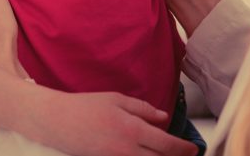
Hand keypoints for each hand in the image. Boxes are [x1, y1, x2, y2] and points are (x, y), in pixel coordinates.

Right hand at [23, 90, 197, 155]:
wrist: (55, 122)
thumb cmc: (85, 106)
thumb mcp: (116, 99)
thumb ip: (142, 109)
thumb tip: (163, 118)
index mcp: (131, 129)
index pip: (166, 145)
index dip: (183, 149)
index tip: (193, 150)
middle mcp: (126, 150)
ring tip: (167, 155)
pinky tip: (146, 154)